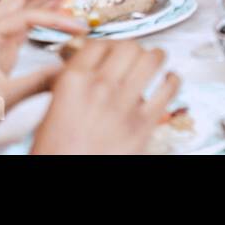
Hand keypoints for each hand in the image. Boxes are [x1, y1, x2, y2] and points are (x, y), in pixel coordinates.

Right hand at [30, 39, 180, 154]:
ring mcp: (124, 104)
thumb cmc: (56, 153)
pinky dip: (172, 80)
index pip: (97, 44)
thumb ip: (71, 86)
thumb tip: (86, 70)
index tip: (109, 49)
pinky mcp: (144, 124)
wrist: (67, 180)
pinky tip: (170, 79)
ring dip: (156, 56)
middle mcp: (100, 87)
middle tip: (133, 55)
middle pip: (128, 46)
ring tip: (155, 58)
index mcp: (73, 82)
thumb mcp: (52, 111)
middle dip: (132, 48)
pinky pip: (168, 90)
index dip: (106, 44)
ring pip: (151, 60)